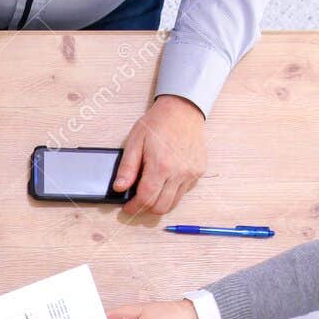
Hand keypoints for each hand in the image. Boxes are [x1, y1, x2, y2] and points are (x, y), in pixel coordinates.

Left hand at [113, 95, 205, 216]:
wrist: (183, 110)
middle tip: (138, 201)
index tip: (128, 207)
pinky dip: (172, 192)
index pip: (146, 199)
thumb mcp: (135, 141)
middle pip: (161, 207)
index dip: (134, 207)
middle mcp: (179, 172)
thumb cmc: (158, 123)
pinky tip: (165, 180)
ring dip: (160, 202)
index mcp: (161, 165)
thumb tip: (119, 187)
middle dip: (146, 208)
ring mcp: (191, 173)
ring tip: (151, 191)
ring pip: (173, 203)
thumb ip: (127, 167)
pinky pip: (183, 192)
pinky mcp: (198, 172)